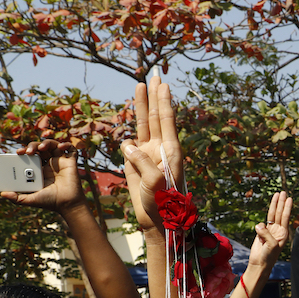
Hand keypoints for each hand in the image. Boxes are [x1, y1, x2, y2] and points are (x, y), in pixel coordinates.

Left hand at [1, 140, 85, 213]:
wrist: (67, 205)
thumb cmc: (51, 202)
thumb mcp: (30, 199)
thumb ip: (17, 198)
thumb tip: (3, 194)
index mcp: (40, 170)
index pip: (31, 156)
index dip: (25, 151)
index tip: (18, 153)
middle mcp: (50, 164)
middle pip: (40, 148)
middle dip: (33, 146)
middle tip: (28, 152)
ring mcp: (60, 162)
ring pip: (53, 145)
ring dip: (46, 142)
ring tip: (42, 147)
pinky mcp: (71, 162)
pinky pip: (71, 149)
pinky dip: (66, 144)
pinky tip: (61, 146)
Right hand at [122, 78, 183, 233]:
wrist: (156, 222)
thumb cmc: (162, 204)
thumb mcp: (154, 182)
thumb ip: (142, 160)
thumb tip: (128, 144)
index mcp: (170, 152)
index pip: (166, 120)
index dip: (164, 101)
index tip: (163, 83)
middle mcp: (160, 150)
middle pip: (156, 116)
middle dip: (154, 96)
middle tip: (154, 74)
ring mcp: (148, 156)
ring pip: (143, 126)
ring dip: (142, 107)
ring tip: (140, 86)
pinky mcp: (135, 165)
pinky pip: (130, 147)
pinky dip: (128, 140)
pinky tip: (129, 142)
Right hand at [250, 191, 291, 270]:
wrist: (260, 263)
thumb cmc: (268, 256)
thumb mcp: (271, 245)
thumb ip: (266, 233)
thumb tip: (259, 225)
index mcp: (283, 233)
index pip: (285, 217)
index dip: (287, 207)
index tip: (289, 198)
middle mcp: (278, 230)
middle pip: (279, 213)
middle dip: (281, 202)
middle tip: (283, 192)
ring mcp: (270, 231)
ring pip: (272, 215)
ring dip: (274, 205)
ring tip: (277, 195)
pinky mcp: (262, 232)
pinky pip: (263, 222)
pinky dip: (262, 221)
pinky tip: (263, 221)